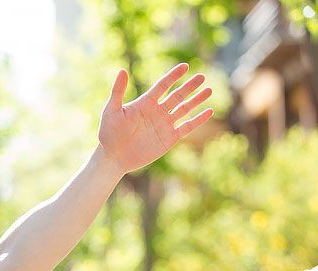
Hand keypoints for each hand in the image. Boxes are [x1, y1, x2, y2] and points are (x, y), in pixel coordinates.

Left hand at [98, 64, 213, 173]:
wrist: (113, 157)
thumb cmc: (108, 134)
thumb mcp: (112, 110)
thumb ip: (118, 91)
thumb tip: (122, 70)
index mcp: (145, 103)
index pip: (163, 86)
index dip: (173, 76)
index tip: (185, 66)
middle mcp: (157, 112)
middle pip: (177, 96)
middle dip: (189, 86)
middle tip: (202, 76)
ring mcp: (164, 125)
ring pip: (184, 109)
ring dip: (196, 100)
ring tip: (209, 90)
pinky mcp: (169, 138)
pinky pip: (187, 127)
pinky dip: (198, 120)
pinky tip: (209, 111)